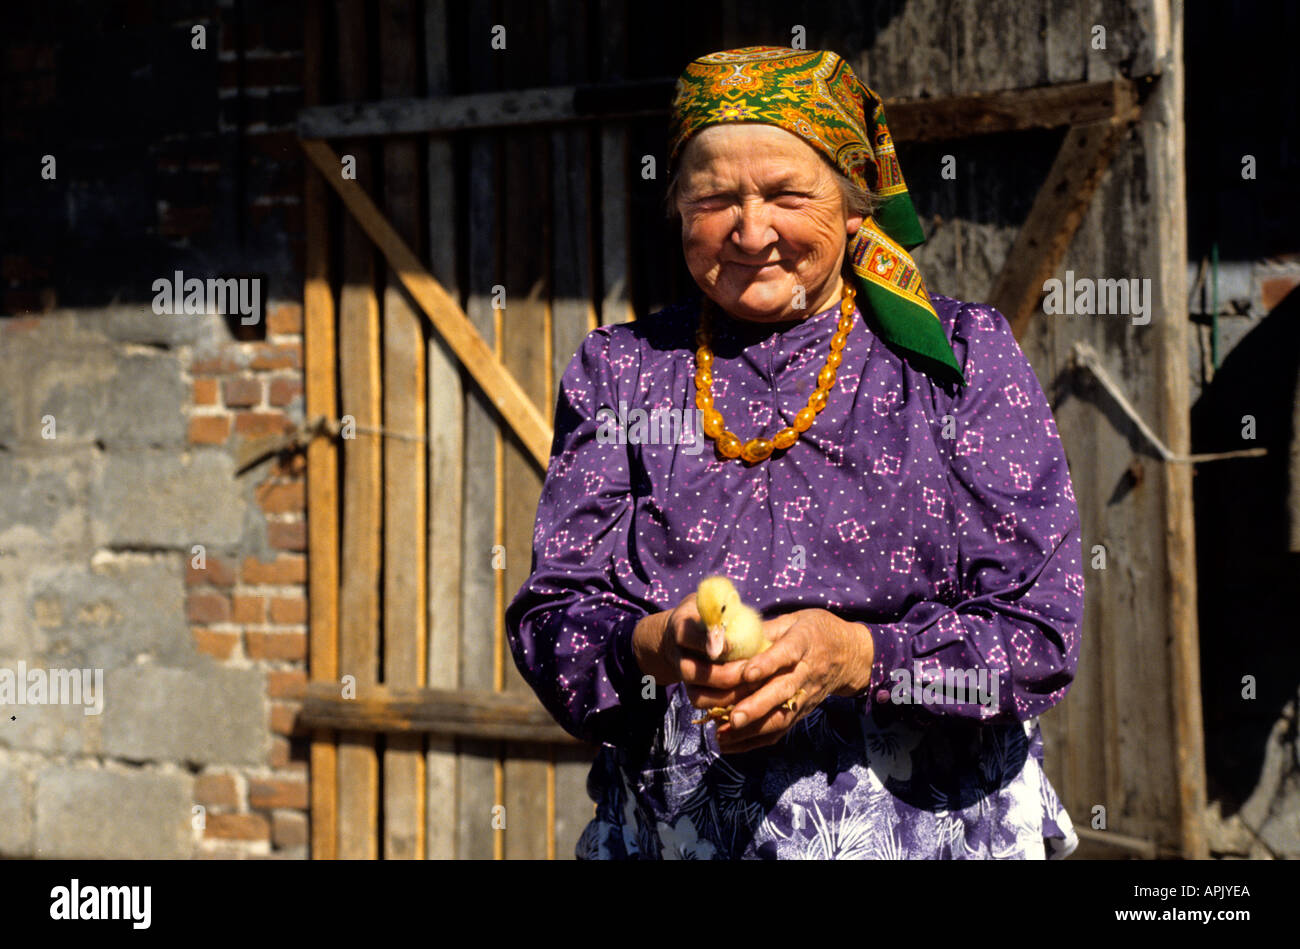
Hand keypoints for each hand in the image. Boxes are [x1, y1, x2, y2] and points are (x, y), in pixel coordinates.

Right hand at [631, 593, 761, 707]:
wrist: (683, 636)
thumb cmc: (708, 616)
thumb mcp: (712, 604)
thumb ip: (724, 610)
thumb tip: (742, 615)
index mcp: (682, 628)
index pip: (690, 635)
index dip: (711, 642)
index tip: (734, 646)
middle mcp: (678, 656)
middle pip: (697, 672)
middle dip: (728, 674)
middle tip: (755, 671)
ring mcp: (683, 678)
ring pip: (701, 695)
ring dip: (730, 694)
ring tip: (756, 687)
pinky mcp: (692, 693)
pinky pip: (707, 707)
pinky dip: (729, 706)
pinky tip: (751, 699)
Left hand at [710, 610, 873, 754]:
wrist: (850, 656)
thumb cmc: (814, 632)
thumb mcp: (793, 620)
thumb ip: (762, 630)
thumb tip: (725, 638)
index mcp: (803, 642)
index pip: (787, 653)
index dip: (767, 663)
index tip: (747, 674)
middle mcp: (805, 672)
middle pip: (782, 690)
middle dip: (757, 706)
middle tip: (733, 718)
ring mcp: (804, 696)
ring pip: (780, 715)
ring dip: (752, 728)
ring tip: (723, 734)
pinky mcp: (800, 712)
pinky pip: (778, 729)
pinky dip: (752, 741)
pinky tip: (727, 743)